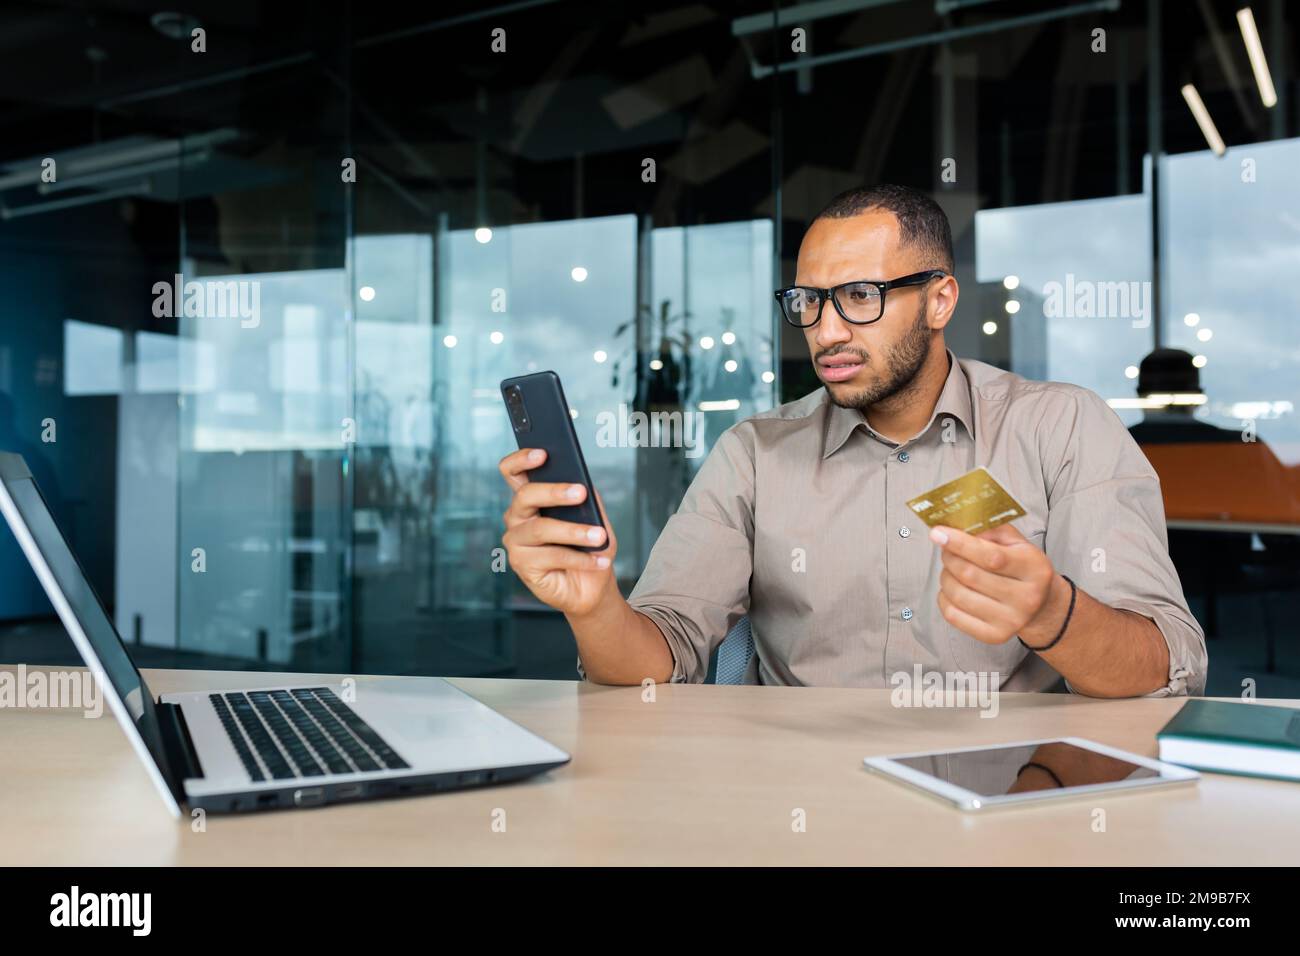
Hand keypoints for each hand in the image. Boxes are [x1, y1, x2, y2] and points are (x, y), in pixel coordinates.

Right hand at [499, 448, 618, 616]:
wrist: (591, 585)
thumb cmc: (588, 546)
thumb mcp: (594, 517)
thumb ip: (587, 499)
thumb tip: (582, 483)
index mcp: (529, 499)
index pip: (512, 472)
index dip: (521, 459)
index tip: (543, 453)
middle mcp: (516, 518)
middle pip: (525, 496)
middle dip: (554, 492)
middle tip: (580, 492)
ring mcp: (516, 542)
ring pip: (541, 529)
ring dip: (574, 532)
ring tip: (600, 536)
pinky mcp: (522, 566)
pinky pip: (552, 557)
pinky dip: (580, 559)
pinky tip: (599, 560)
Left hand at [930, 522, 1060, 644]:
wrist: (1040, 605)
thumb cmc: (1023, 568)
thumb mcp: (1017, 542)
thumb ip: (991, 530)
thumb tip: (957, 528)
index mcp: (1035, 569)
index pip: (991, 557)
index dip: (960, 544)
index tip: (938, 533)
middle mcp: (1027, 598)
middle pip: (970, 575)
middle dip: (950, 558)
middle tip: (947, 550)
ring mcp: (1011, 620)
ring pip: (959, 595)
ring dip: (946, 577)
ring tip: (951, 569)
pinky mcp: (995, 636)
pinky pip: (954, 615)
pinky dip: (944, 598)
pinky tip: (953, 589)